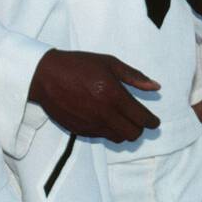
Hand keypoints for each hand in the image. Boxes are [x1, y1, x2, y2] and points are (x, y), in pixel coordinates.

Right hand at [27, 50, 160, 142]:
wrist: (46, 76)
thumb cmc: (79, 65)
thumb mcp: (110, 63)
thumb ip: (134, 77)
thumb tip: (156, 87)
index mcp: (114, 95)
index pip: (141, 118)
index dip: (152, 122)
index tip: (154, 121)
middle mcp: (104, 113)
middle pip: (133, 134)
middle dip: (140, 128)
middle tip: (139, 119)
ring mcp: (92, 124)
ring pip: (119, 138)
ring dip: (125, 131)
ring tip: (123, 119)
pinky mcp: (81, 130)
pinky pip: (103, 137)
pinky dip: (109, 131)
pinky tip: (106, 118)